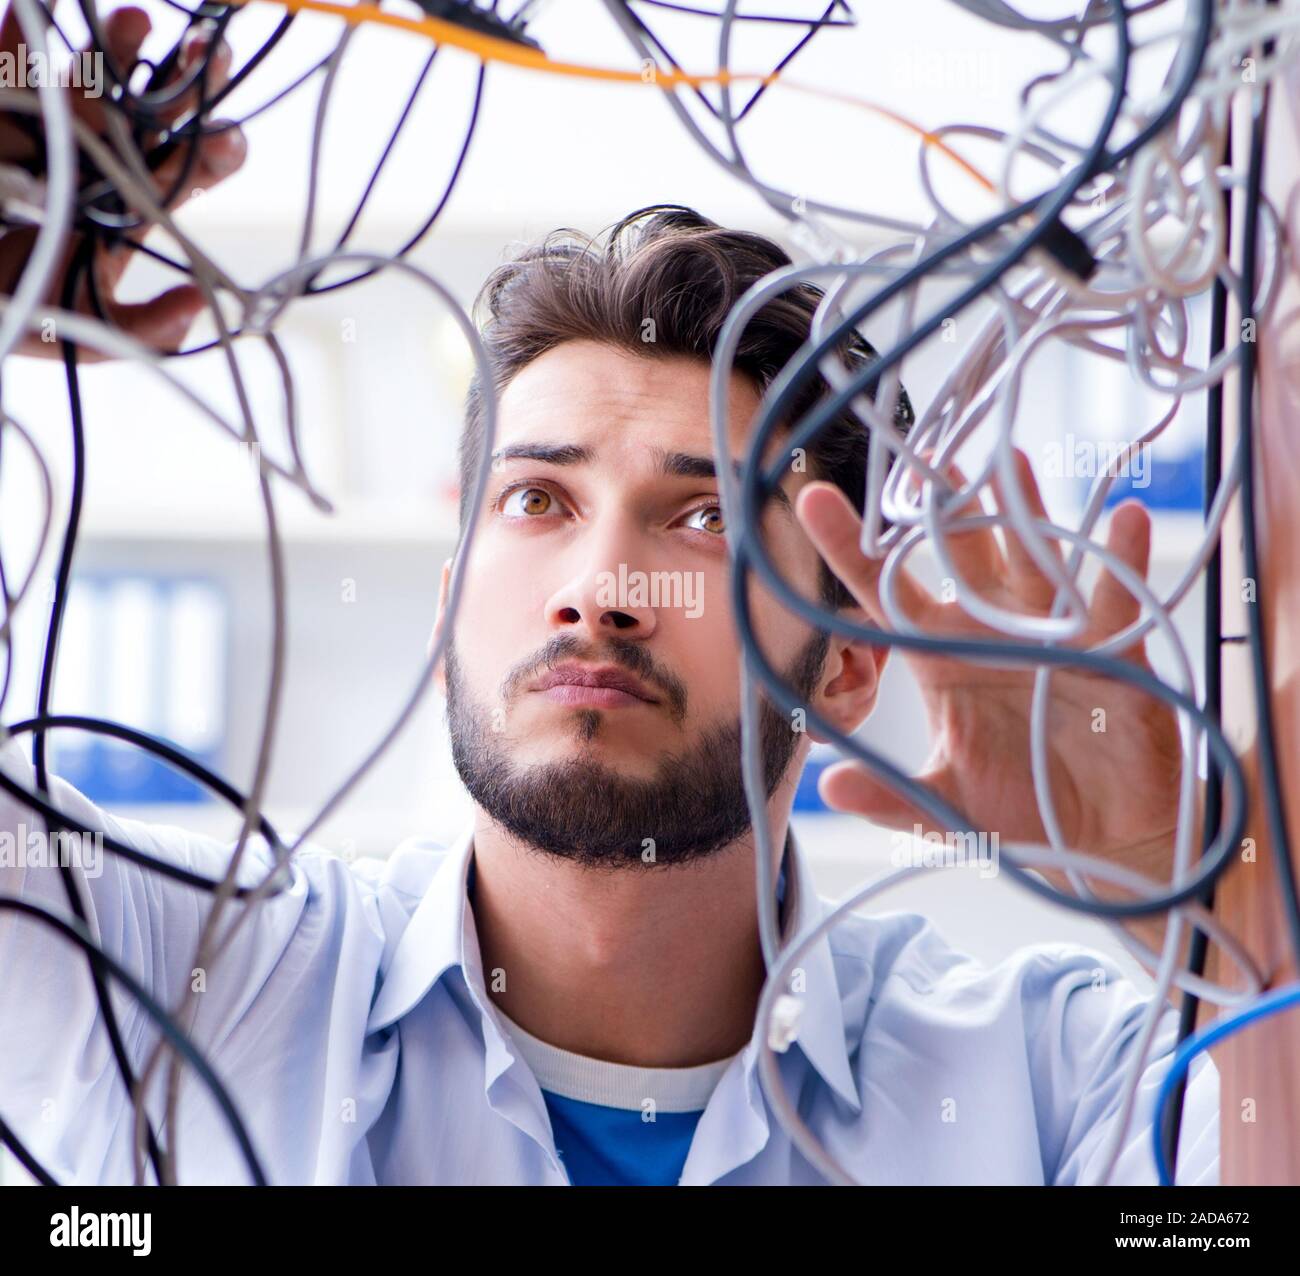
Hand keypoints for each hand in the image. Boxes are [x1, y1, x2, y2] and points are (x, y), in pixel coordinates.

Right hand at [0, 5, 245, 357]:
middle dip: (183, 85)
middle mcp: (95, 162)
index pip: (182, 177)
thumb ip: (145, 329)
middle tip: (212, 55)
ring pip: (89, 82)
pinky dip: (21, 31)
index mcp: (127, 210)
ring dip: (115, 49)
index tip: (228, 138)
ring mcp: (46, 132)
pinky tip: (36, 3)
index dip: (210, 155)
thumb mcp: (90, 334)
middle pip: (150, 118)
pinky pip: (9, 63)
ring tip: (141, 21)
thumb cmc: (28, 310)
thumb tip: (197, 304)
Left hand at [794, 449, 1181, 876]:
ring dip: (1024, 513)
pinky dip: (1123, 561)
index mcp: (941, 658)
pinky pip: (1118, 600)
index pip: (884, 594)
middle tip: (925, 453)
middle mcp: (991, 632)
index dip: (850, 548)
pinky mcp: (1114, 653)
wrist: (1106, 839)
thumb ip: (891, 796)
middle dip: (944, 506)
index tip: (813, 499)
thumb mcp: (946, 810)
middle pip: (960, 555)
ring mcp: (1053, 634)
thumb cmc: (1021, 814)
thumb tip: (829, 785)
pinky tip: (1122, 519)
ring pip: (1033, 559)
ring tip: (1007, 463)